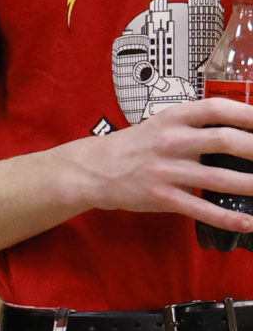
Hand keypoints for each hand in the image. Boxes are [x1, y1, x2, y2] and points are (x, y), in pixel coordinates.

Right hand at [57, 97, 252, 231]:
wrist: (93, 171)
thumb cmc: (134, 146)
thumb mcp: (162, 125)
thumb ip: (197, 126)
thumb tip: (241, 133)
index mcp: (174, 118)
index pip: (217, 109)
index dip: (248, 113)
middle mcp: (172, 142)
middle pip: (225, 140)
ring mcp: (167, 171)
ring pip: (219, 178)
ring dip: (251, 184)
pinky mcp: (162, 198)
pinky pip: (200, 209)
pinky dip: (227, 218)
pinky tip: (249, 222)